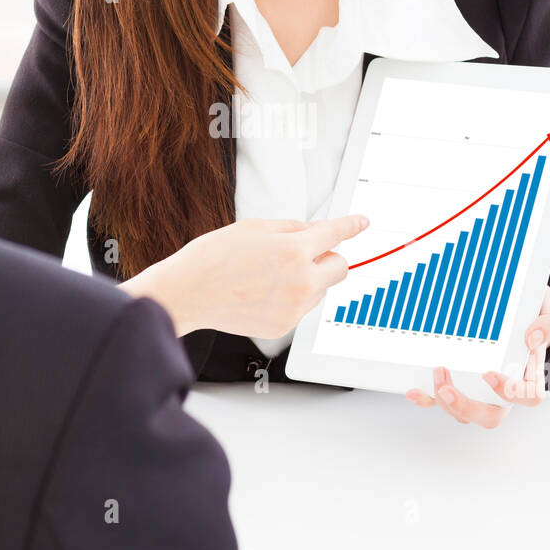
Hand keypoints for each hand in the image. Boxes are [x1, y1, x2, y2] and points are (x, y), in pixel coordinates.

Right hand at [121, 214, 369, 338]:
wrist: (187, 293)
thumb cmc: (213, 257)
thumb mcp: (255, 227)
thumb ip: (292, 228)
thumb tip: (313, 232)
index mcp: (294, 251)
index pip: (335, 234)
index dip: (352, 226)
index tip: (362, 223)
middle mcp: (301, 282)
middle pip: (341, 268)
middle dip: (328, 258)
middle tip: (304, 252)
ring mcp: (294, 308)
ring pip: (321, 289)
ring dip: (309, 279)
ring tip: (270, 274)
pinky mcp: (283, 326)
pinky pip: (301, 307)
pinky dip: (292, 297)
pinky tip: (262, 291)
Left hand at [405, 285, 549, 427]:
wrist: (521, 312)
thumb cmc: (534, 317)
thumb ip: (549, 324)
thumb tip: (532, 338)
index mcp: (529, 377)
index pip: (527, 397)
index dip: (508, 393)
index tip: (488, 374)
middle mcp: (505, 392)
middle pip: (491, 415)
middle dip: (466, 407)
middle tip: (448, 389)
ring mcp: (481, 392)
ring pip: (465, 413)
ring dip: (445, 402)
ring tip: (436, 374)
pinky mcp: (461, 385)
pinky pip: (444, 401)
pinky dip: (427, 399)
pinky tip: (415, 390)